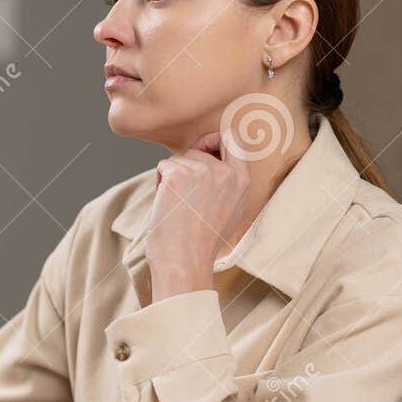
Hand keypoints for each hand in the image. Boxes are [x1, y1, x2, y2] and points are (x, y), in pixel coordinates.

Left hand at [145, 130, 248, 301]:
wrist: (185, 261)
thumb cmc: (202, 242)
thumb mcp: (230, 210)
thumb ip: (227, 183)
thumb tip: (211, 157)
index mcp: (242, 181)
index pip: (232, 139)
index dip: (213, 140)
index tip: (203, 149)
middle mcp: (225, 172)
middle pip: (197, 150)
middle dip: (185, 167)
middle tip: (185, 198)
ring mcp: (202, 171)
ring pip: (178, 160)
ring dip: (171, 178)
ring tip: (178, 206)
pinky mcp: (178, 174)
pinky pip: (163, 166)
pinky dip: (160, 183)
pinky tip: (167, 204)